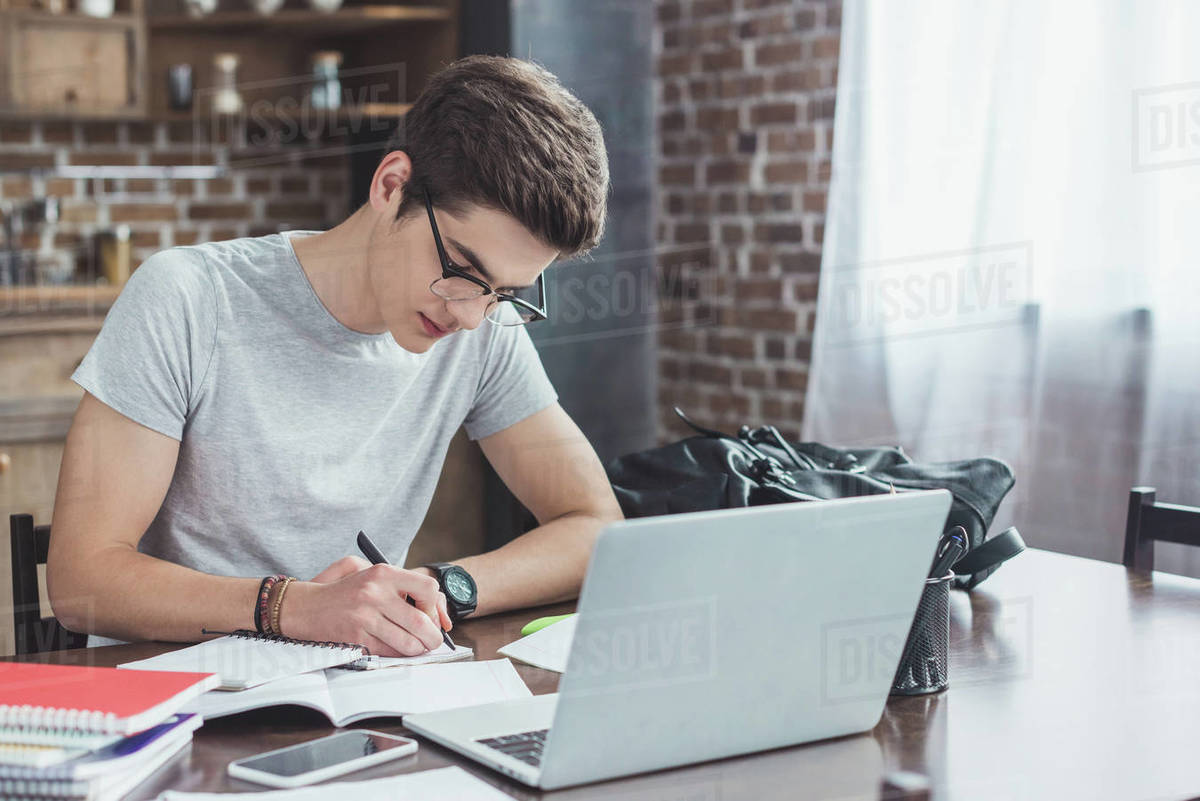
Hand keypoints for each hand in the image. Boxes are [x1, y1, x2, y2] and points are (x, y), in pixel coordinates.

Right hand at [283, 560, 452, 655]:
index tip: (430, 614)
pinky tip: (396, 649)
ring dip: (418, 650)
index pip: (427, 587)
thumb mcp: (369, 571)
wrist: (305, 606)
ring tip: (418, 647)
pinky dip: (398, 654)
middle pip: (421, 622)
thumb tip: (436, 609)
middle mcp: (375, 593)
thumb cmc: (343, 590)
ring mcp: (365, 617)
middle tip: (434, 641)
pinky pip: (388, 651)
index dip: (434, 606)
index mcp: (383, 573)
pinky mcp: (356, 637)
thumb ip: (401, 583)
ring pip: (407, 642)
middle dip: (433, 637)